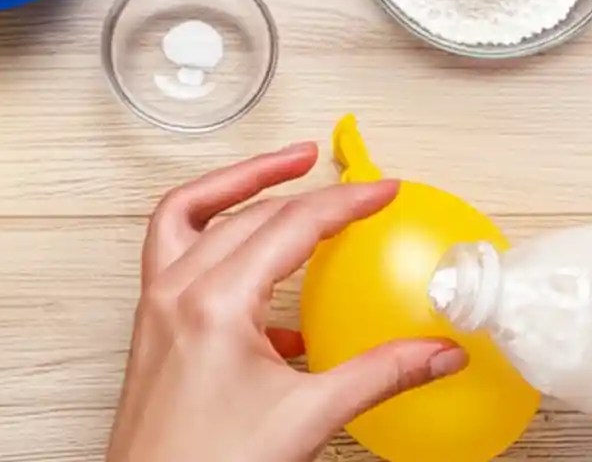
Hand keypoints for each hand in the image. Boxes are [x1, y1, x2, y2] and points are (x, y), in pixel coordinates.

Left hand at [107, 143, 468, 461]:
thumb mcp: (308, 417)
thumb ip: (380, 375)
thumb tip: (437, 352)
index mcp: (214, 304)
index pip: (290, 226)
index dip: (344, 201)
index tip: (380, 190)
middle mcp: (176, 295)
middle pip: (244, 213)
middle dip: (298, 186)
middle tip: (344, 182)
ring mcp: (157, 310)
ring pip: (189, 218)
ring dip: (237, 189)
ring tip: (280, 173)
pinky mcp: (154, 331)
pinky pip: (179, 261)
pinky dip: (219, 246)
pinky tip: (267, 280)